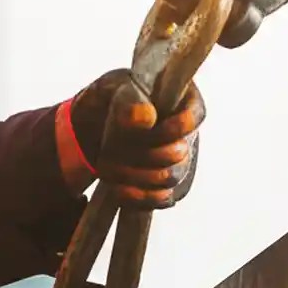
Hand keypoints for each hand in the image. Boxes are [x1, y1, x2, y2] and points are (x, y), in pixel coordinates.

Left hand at [70, 68, 204, 208]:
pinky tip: (119, 189)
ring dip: (135, 175)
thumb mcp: (112, 88)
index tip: (148, 124)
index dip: (175, 126)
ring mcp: (178, 161)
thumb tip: (145, 118)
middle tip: (111, 147)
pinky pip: (162, 199)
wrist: (92, 125)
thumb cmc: (109, 98)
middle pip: (179, 154)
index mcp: (181, 100)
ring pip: (169, 177)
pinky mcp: (164, 184)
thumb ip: (129, 100)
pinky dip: (140, 196)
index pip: (194, 116)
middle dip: (143, 154)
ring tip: (106, 166)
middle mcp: (186, 134)